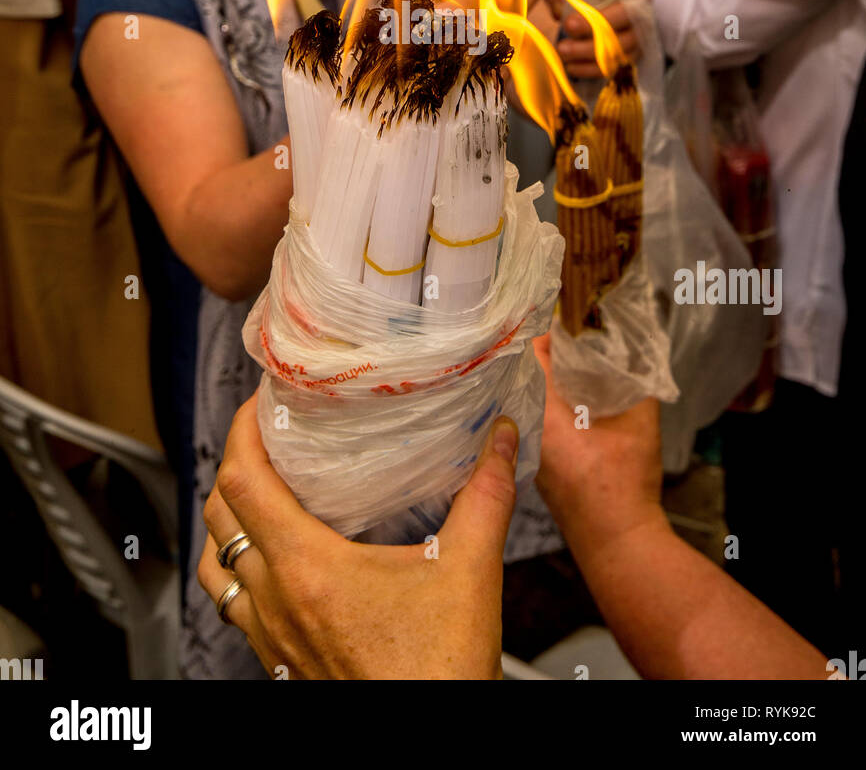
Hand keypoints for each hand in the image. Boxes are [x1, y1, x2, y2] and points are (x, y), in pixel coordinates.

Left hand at [198, 395, 518, 679]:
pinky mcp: (279, 662)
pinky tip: (277, 562)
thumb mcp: (470, 571)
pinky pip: (233, 606)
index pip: (243, 481)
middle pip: (218, 516)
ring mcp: (271, 635)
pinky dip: (239, 570)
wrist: (429, 746)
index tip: (260, 404)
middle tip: (265, 437)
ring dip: (227, 521)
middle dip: (234, 465)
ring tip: (260, 493)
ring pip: (214, 565)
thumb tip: (499, 438)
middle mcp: (276, 600)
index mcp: (307, 568)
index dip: (241, 431)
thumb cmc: (439, 674)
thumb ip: (486, 495)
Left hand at [533, 334, 662, 547]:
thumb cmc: (624, 484)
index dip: (542, 331)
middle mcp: (525, 427)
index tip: (562, 317)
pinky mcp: (535, 459)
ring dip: (544, 376)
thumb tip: (640, 349)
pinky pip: (533, 416)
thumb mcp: (639, 424)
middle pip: (522, 373)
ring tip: (570, 355)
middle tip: (568, 332)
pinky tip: (571, 393)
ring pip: (526, 395)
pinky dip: (547, 399)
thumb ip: (637, 381)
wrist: (617, 541)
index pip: (527, 356)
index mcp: (542, 412)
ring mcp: (527, 446)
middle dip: (543, 350)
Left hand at [553, 0, 644, 78]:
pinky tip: (570, 66)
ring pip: (619, 44)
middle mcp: (639, 2)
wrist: (607, 22)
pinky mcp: (632, 56)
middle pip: (626, 12)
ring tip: (562, 49)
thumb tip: (554, 2)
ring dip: (588, 49)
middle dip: (596, 21)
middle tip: (568, 24)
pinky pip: (614, 66)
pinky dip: (590, 68)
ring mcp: (639, 31)